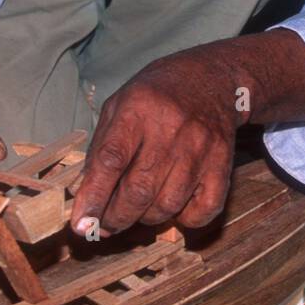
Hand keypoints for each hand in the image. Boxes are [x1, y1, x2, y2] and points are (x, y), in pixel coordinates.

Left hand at [70, 53, 238, 236]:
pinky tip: (174, 209)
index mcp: (137, 109)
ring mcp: (200, 148)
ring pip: (167, 205)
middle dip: (115, 218)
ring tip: (137, 211)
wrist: (211, 79)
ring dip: (146, 219)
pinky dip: (185, 220)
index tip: (81, 223)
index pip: (111, 161)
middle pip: (139, 191)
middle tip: (104, 224)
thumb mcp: (119, 106)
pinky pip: (204, 210)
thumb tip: (86, 198)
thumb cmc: (157, 96)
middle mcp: (171, 129)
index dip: (94, 197)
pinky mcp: (222, 163)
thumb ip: (101, 149)